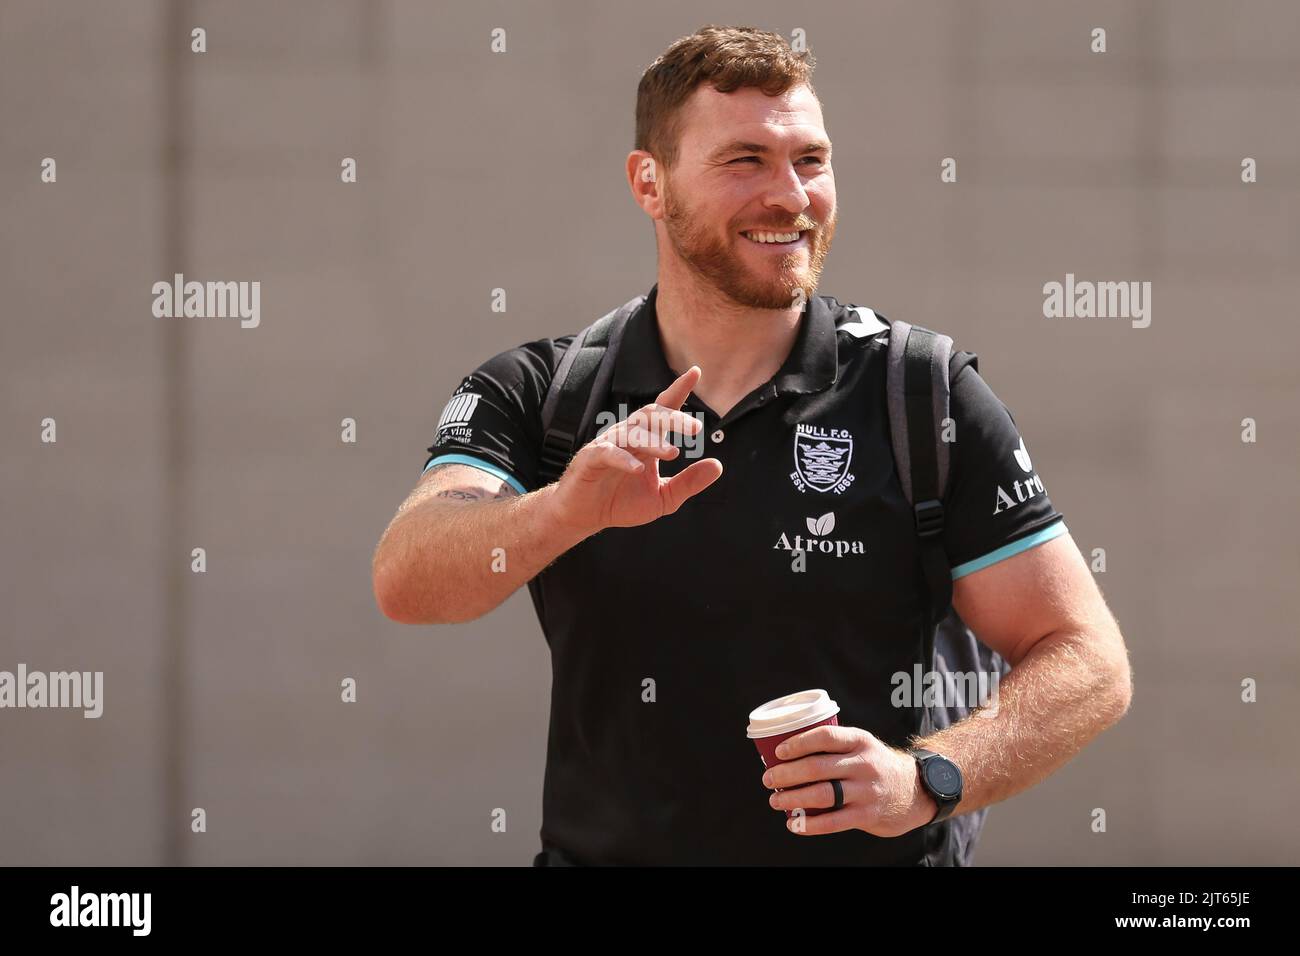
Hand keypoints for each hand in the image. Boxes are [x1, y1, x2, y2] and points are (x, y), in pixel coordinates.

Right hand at [547, 366, 723, 536]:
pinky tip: (638, 468)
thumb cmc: (621, 502)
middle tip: (695, 428)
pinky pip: (607, 453)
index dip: (678, 390)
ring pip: (632, 433)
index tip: (695, 372)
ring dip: (652, 442)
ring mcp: (607, 445)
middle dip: (673, 418)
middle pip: (651, 415)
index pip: (663, 409)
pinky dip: (623, 459)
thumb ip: (689, 482)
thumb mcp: (663, 498)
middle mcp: (628, 436)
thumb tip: (718, 466)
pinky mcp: (590, 460)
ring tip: (672, 453)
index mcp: (646, 440)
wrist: (584, 517)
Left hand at [760, 725, 938, 837]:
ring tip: (776, 800)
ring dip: (793, 798)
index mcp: (859, 741)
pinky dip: (810, 824)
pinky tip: (794, 824)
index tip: (779, 751)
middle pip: (817, 767)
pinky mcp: (867, 815)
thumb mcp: (861, 746)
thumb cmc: (874, 765)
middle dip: (786, 774)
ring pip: (822, 794)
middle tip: (768, 779)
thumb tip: (786, 755)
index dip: (798, 743)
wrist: (914, 791)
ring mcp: (866, 790)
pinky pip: (834, 822)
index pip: (825, 737)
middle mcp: (864, 764)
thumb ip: (833, 748)